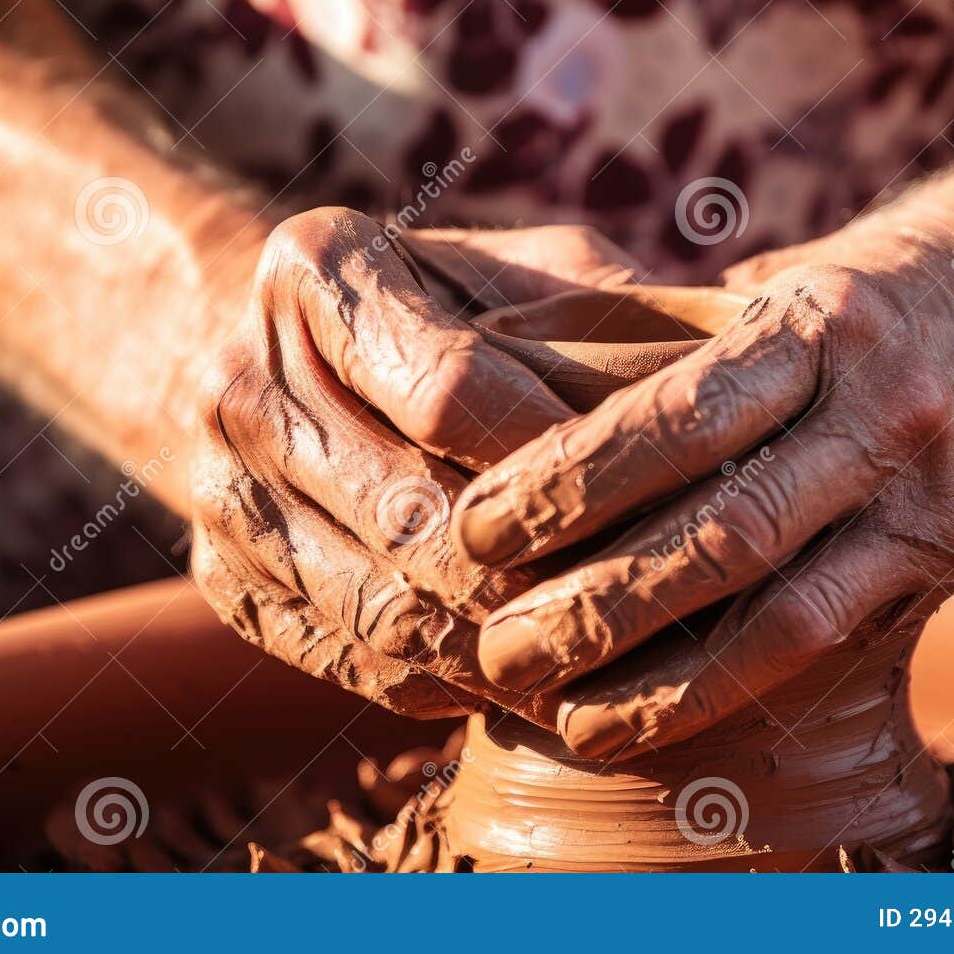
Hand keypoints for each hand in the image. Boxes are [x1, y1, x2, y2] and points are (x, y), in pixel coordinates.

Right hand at [189, 209, 646, 718]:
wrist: (271, 351)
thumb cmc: (441, 303)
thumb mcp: (518, 267)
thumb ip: (608, 307)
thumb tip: (737, 364)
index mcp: (317, 269)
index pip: (453, 390)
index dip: (562, 457)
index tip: (662, 495)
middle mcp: (242, 377)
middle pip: (415, 515)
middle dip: (543, 574)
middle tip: (654, 608)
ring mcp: (216, 489)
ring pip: (382, 606)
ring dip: (502, 651)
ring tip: (609, 665)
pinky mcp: (220, 582)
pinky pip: (347, 659)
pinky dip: (444, 685)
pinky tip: (523, 685)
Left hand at [455, 259, 953, 756]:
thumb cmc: (814, 312)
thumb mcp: (738, 289)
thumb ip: (625, 330)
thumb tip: (473, 368)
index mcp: (822, 321)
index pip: (681, 414)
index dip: (571, 480)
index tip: (475, 527)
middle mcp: (891, 410)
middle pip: (728, 529)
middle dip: (598, 602)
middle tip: (498, 645)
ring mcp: (932, 500)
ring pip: (784, 616)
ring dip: (657, 676)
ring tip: (553, 707)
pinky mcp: (947, 570)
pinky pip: (822, 653)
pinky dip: (720, 693)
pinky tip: (636, 717)